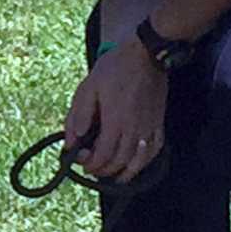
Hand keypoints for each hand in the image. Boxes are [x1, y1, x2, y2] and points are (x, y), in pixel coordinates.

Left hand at [65, 41, 169, 182]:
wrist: (146, 55)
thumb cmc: (114, 69)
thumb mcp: (87, 88)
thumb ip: (78, 117)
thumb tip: (71, 141)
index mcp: (115, 122)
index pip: (103, 156)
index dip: (90, 164)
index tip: (80, 159)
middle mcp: (134, 129)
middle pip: (119, 162)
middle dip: (103, 170)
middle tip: (91, 167)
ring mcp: (149, 128)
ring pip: (139, 162)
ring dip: (124, 173)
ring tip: (112, 176)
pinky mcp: (159, 123)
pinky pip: (154, 150)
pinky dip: (144, 163)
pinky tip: (135, 165)